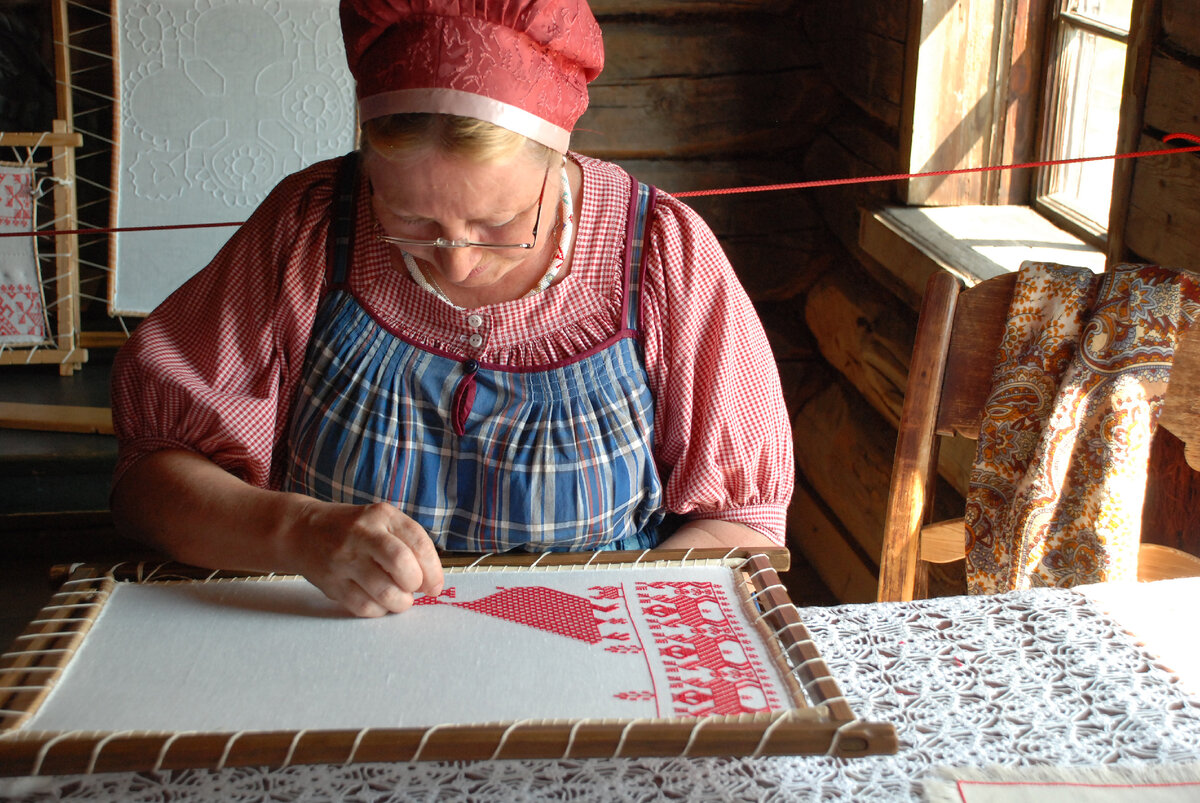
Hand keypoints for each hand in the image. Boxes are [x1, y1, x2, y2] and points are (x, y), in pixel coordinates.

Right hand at [285, 499, 443, 616]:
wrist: (302, 531)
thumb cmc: (353, 529)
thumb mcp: (382, 521)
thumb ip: (408, 543)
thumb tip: (432, 581)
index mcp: (382, 516)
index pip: (418, 542)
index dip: (432, 569)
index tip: (434, 585)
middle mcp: (362, 534)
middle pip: (401, 563)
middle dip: (415, 584)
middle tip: (414, 589)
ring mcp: (344, 559)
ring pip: (384, 591)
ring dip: (400, 602)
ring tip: (400, 599)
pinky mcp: (332, 583)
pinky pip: (364, 607)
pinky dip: (379, 610)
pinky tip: (380, 602)